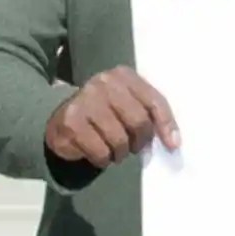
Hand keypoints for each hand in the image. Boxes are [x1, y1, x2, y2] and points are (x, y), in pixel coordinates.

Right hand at [44, 66, 178, 168]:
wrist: (61, 114)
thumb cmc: (105, 110)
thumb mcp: (127, 102)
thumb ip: (148, 113)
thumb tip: (172, 141)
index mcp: (123, 76)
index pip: (154, 100)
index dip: (166, 124)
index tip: (173, 145)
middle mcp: (104, 84)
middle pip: (138, 121)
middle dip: (140, 141)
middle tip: (135, 147)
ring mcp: (85, 101)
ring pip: (119, 140)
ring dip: (121, 153)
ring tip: (115, 150)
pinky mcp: (71, 122)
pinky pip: (100, 152)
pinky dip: (104, 160)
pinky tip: (99, 153)